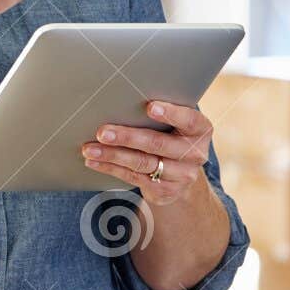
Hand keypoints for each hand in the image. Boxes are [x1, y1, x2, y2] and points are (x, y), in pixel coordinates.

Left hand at [81, 101, 212, 206]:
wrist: (182, 175)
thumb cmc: (171, 136)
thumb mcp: (175, 124)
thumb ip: (159, 114)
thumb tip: (119, 99)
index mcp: (200, 130)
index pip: (190, 120)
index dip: (171, 113)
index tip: (150, 107)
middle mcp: (194, 153)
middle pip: (157, 144)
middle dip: (127, 137)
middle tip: (102, 132)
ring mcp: (181, 175)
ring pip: (142, 163)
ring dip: (112, 155)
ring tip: (89, 149)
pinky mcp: (165, 190)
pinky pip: (133, 177)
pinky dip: (110, 167)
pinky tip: (93, 161)